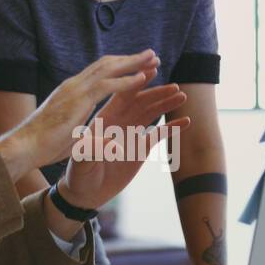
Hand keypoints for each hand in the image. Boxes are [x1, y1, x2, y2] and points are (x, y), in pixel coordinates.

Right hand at [0, 50, 160, 179]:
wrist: (24, 147)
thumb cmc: (42, 144)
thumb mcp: (65, 129)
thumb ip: (78, 125)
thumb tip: (85, 130)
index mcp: (72, 91)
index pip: (98, 71)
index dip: (119, 66)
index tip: (136, 63)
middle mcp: (74, 85)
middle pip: (107, 64)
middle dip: (130, 59)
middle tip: (151, 54)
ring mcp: (76, 90)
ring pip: (110, 69)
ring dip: (133, 63)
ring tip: (153, 59)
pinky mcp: (79, 101)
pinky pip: (108, 86)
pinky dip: (126, 81)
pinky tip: (143, 78)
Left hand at [61, 73, 190, 210]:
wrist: (86, 193)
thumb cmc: (79, 175)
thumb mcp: (82, 161)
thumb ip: (92, 149)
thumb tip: (108, 141)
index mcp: (104, 119)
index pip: (121, 96)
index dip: (135, 83)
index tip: (149, 71)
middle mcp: (119, 122)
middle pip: (141, 101)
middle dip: (157, 93)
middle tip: (175, 87)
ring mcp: (131, 134)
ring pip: (151, 113)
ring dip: (166, 104)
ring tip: (182, 97)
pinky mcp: (140, 148)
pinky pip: (158, 134)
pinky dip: (172, 128)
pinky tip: (186, 122)